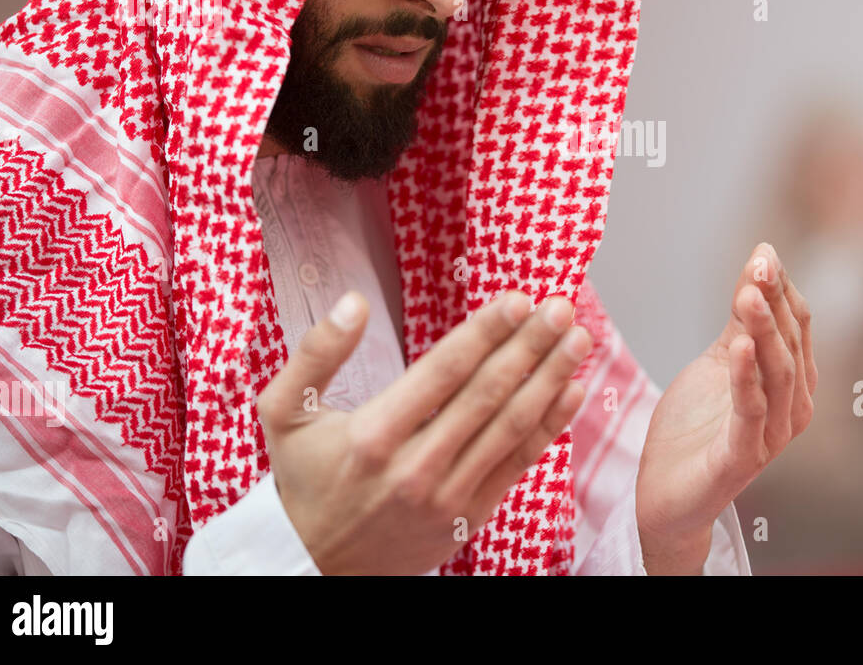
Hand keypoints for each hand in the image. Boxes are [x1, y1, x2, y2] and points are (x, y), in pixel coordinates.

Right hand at [256, 289, 590, 574]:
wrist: (312, 563)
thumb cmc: (302, 478)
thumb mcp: (284, 412)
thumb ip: (315, 353)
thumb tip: (353, 303)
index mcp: (373, 434)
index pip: (444, 371)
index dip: (487, 332)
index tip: (520, 299)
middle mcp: (414, 467)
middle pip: (486, 395)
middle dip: (530, 346)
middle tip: (562, 308)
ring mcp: (446, 497)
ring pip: (509, 428)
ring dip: (549, 379)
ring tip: (578, 340)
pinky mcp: (467, 517)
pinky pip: (516, 464)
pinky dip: (548, 426)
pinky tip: (571, 392)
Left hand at [636, 242, 815, 572]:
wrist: (667, 495)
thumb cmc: (697, 427)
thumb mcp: (719, 360)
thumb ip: (741, 318)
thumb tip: (763, 257)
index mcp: (791, 382)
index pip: (797, 325)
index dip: (782, 288)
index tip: (764, 252)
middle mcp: (792, 408)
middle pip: (790, 344)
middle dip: (775, 301)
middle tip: (759, 264)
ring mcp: (770, 436)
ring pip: (777, 374)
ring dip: (763, 330)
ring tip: (747, 294)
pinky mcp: (741, 458)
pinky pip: (750, 412)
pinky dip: (747, 378)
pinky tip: (740, 347)